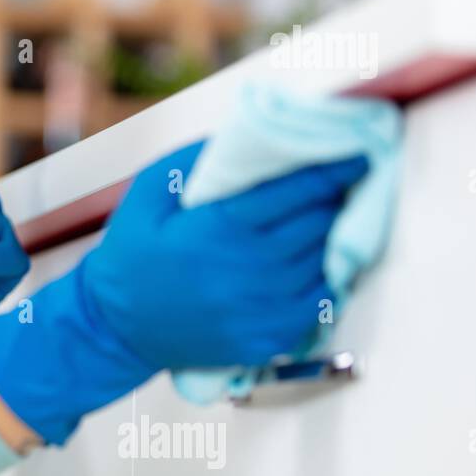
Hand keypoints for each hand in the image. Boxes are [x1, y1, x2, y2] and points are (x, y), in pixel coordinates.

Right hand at [0, 139, 368, 445]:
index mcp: (221, 230)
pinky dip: (326, 279)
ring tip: (330, 221)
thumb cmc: (130, 255)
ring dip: (334, 238)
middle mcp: (250, 271)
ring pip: (326, 264)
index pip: (297, 192)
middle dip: (336, 200)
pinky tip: (314, 263)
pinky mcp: (269, 339)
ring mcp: (263, 310)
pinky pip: (319, 304)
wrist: (116, 327)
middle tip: (343, 184)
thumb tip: (246, 136)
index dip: (333, 170)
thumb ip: (195, 161)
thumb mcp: (147, 194)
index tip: (358, 155)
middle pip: (320, 225)